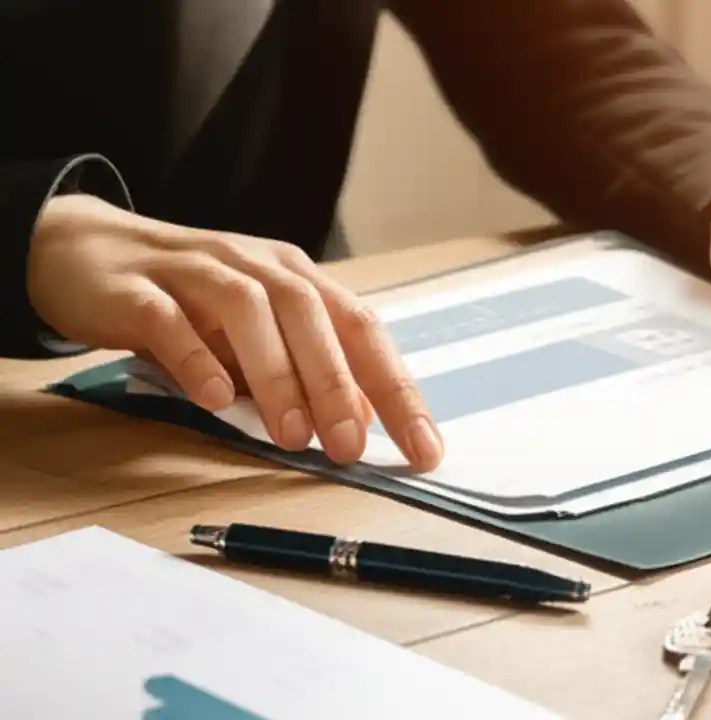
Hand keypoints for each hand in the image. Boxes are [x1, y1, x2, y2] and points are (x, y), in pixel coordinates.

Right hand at [28, 194, 443, 470]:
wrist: (84, 253)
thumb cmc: (190, 304)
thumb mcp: (259, 337)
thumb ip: (308, 371)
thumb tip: (365, 419)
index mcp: (297, 278)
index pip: (362, 329)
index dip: (398, 388)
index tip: (425, 447)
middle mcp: (256, 266)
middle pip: (311, 315)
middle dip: (338, 385)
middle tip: (352, 448)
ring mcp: (196, 271)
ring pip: (250, 312)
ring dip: (277, 375)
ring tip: (293, 437)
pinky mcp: (137, 289)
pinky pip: (170, 321)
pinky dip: (195, 357)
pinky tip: (212, 398)